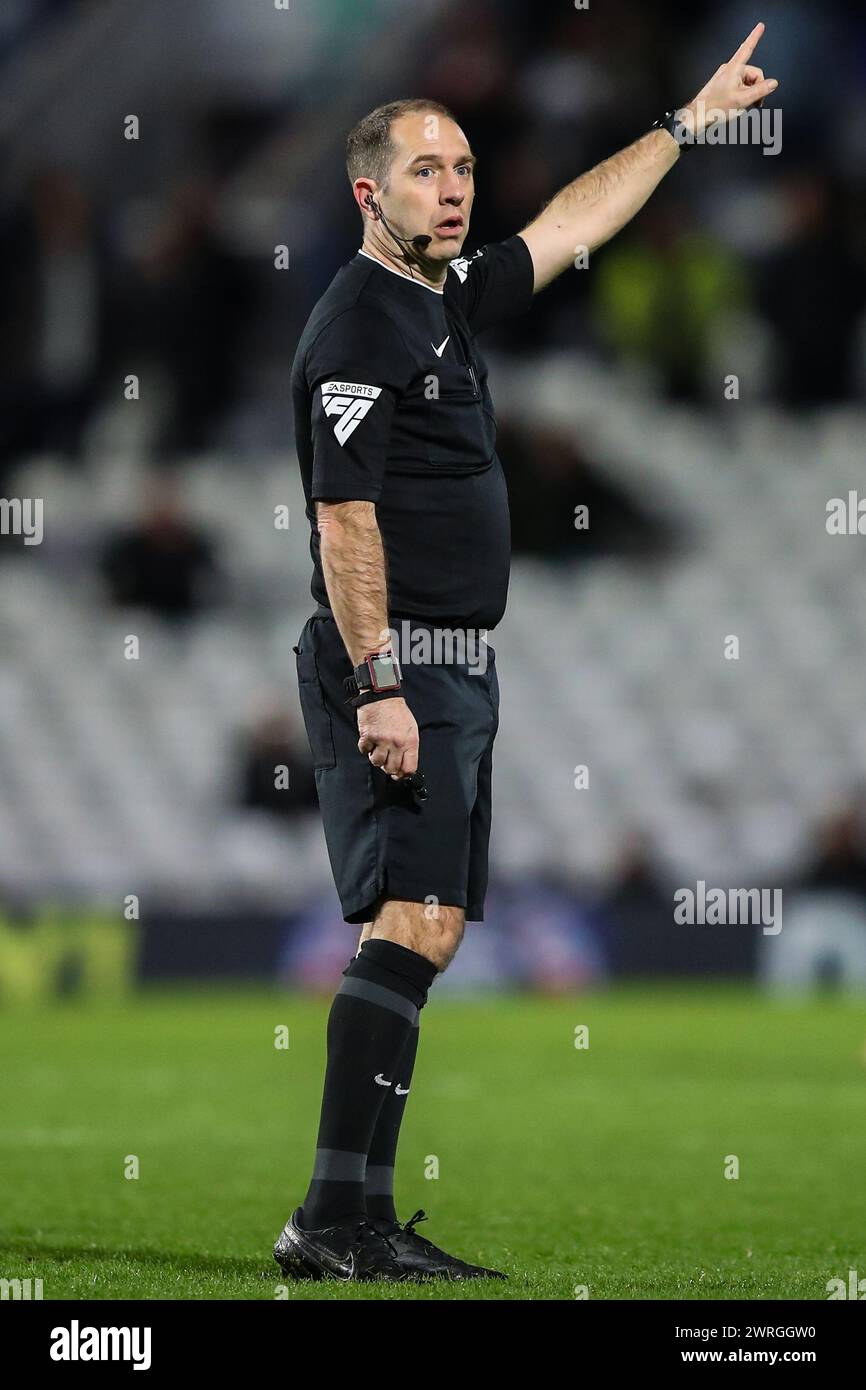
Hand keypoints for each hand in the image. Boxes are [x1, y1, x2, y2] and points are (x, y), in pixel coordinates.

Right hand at [357, 696, 418, 778]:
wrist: (382, 696)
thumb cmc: (397, 712)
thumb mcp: (411, 729)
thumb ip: (409, 748)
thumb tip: (404, 765)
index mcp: (410, 742)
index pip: (409, 768)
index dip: (403, 775)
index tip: (399, 775)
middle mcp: (396, 743)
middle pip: (391, 769)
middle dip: (388, 768)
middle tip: (386, 761)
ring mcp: (381, 740)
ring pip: (376, 762)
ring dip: (376, 758)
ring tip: (377, 749)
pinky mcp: (368, 736)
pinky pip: (364, 751)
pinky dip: (366, 749)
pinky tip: (370, 741)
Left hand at [681, 22, 778, 137]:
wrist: (698, 116)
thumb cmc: (715, 107)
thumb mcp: (742, 100)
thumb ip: (760, 91)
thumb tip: (773, 83)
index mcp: (734, 68)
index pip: (748, 48)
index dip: (755, 37)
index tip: (761, 26)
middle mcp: (730, 69)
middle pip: (753, 75)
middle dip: (757, 89)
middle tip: (755, 104)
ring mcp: (727, 77)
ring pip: (748, 83)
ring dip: (750, 94)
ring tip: (744, 106)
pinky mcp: (724, 85)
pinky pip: (740, 86)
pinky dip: (743, 95)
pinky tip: (739, 105)